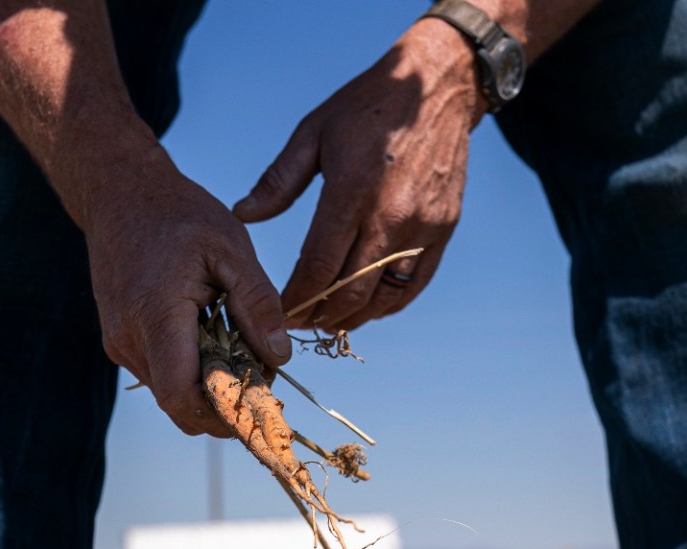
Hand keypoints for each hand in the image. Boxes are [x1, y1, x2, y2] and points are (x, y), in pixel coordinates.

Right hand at [80, 147, 290, 436]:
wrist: (120, 193)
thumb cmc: (178, 214)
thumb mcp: (230, 248)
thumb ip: (257, 303)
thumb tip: (279, 357)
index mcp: (155, 315)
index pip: (182, 397)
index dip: (223, 414)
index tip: (261, 405)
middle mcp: (129, 340)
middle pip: (181, 405)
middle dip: (226, 405)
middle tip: (265, 380)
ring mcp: (120, 344)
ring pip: (172, 394)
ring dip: (212, 388)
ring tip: (247, 354)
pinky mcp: (121, 342)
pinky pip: (162, 374)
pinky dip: (195, 373)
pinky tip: (220, 344)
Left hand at [234, 19, 483, 331]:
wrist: (435, 88)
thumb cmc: (366, 107)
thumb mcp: (314, 132)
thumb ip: (278, 181)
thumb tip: (244, 214)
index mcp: (352, 191)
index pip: (318, 266)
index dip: (295, 298)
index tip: (278, 310)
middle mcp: (391, 216)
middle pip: (350, 291)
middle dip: (319, 315)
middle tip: (299, 322)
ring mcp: (422, 227)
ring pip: (384, 297)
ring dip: (353, 317)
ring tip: (328, 319)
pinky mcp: (443, 230)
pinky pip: (413, 285)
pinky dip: (387, 305)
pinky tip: (365, 307)